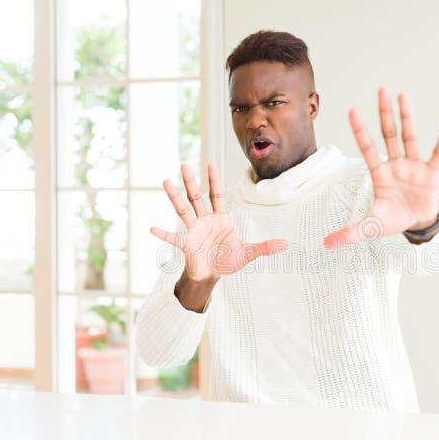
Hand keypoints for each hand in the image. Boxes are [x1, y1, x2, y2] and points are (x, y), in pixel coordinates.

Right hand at [150, 163, 287, 281]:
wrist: (212, 276)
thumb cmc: (227, 261)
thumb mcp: (248, 254)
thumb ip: (265, 247)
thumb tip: (286, 244)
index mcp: (220, 219)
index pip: (216, 196)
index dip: (214, 181)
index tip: (210, 164)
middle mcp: (205, 221)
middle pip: (197, 198)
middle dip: (191, 182)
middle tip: (184, 164)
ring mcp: (193, 231)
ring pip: (183, 210)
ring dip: (174, 197)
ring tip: (165, 182)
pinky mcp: (186, 244)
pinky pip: (173, 238)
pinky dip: (163, 234)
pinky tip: (152, 229)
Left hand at [324, 88, 438, 248]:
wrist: (417, 224)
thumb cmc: (394, 220)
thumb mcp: (371, 226)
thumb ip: (350, 233)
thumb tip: (326, 244)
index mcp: (380, 174)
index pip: (368, 148)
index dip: (360, 131)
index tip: (352, 111)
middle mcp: (396, 164)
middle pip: (389, 134)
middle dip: (385, 114)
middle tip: (381, 90)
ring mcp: (414, 166)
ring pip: (410, 137)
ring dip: (407, 117)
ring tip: (403, 96)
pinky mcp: (432, 173)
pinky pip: (438, 153)